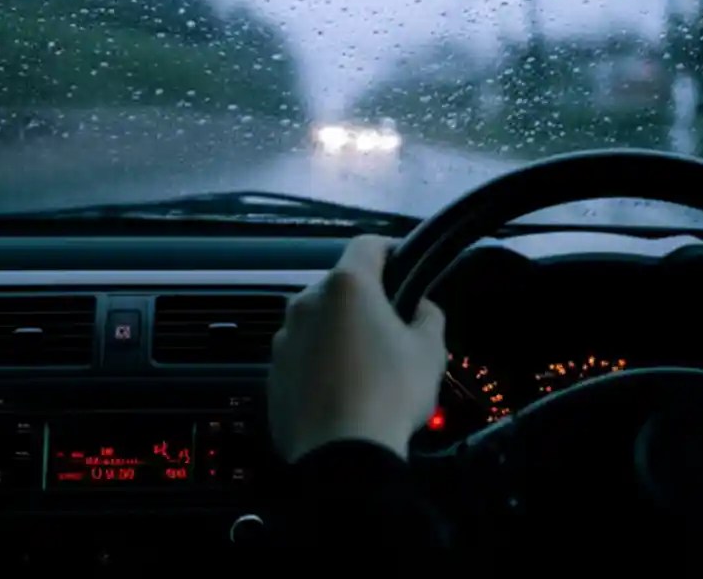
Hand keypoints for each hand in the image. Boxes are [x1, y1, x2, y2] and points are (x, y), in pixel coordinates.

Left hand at [268, 235, 446, 461]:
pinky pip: (302, 359)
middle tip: (391, 328)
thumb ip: (428, 315)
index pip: (367, 245)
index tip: (403, 265)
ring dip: (338, 334)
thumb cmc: (390, 393)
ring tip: (365, 366)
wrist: (342, 456)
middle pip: (339, 288)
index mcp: (346, 286)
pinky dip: (320, 366)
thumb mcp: (430, 350)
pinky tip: (341, 392)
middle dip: (364, 301)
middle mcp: (306, 304)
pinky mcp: (272, 376)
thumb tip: (420, 308)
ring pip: (317, 324)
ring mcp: (283, 341)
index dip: (390, 250)